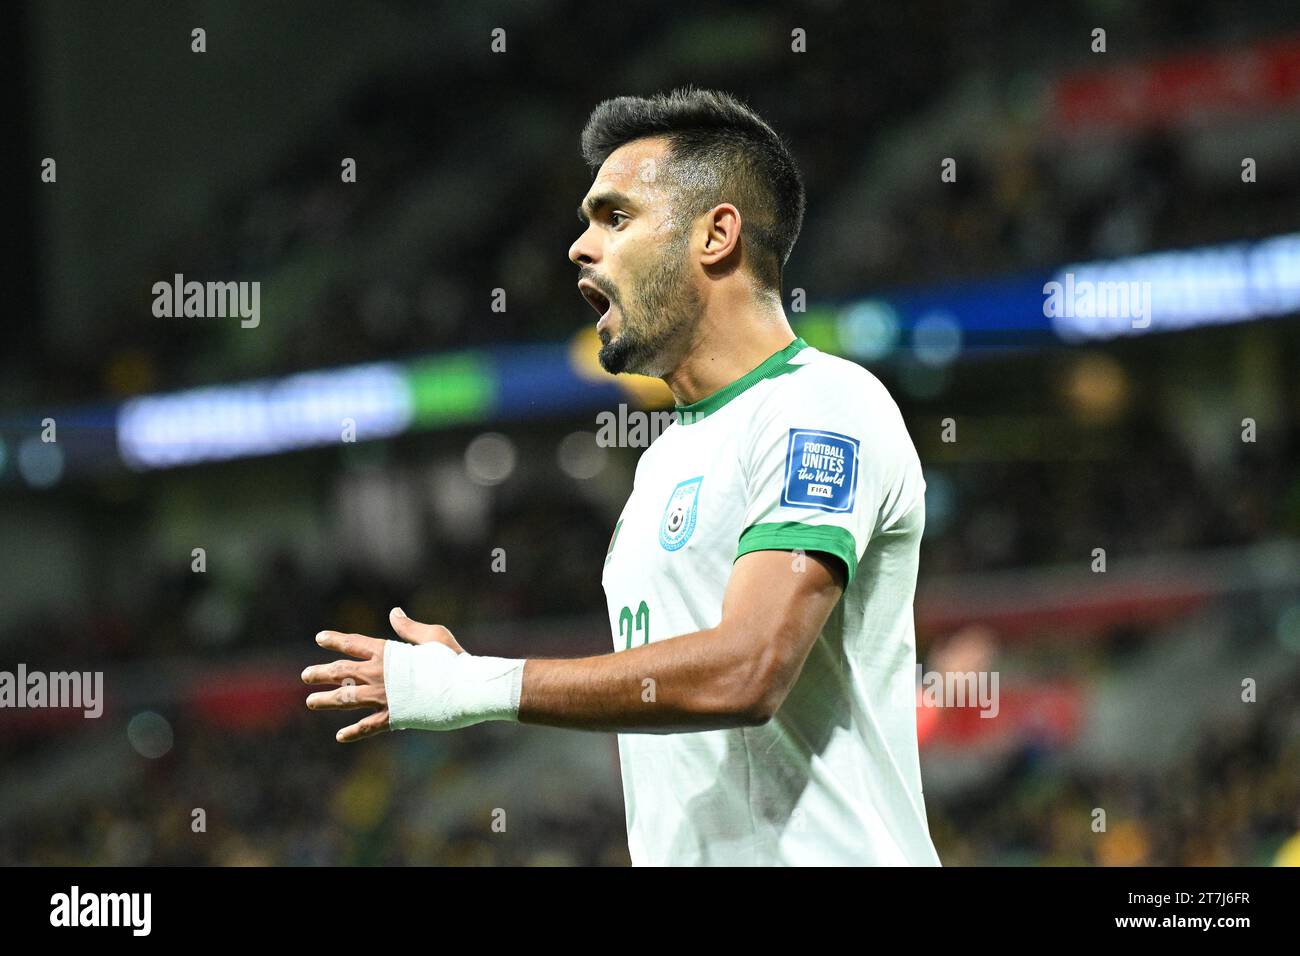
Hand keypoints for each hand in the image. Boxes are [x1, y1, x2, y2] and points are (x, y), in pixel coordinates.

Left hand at [302, 607, 463, 742]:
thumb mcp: (433, 636)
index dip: (336, 640)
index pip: (354, 644)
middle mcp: (379, 674)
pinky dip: (353, 732)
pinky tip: (340, 736)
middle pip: (342, 672)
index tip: (320, 638)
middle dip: (322, 673)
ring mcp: (383, 697)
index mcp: (388, 652)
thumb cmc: (454, 660)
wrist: (465, 688)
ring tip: (311, 701)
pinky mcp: (393, 717)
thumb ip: (409, 627)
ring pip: (346, 699)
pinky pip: (367, 726)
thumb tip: (394, 612)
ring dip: (326, 700)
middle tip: (306, 675)